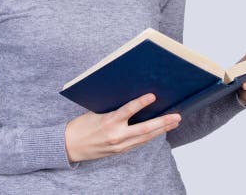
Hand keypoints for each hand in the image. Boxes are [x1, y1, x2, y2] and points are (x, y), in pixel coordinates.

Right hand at [64, 93, 180, 163]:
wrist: (68, 146)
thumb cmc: (80, 126)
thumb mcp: (96, 112)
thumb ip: (113, 108)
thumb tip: (131, 99)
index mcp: (108, 122)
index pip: (128, 110)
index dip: (141, 103)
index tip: (153, 95)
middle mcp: (116, 136)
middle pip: (145, 129)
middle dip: (163, 122)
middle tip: (177, 116)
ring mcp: (119, 145)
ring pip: (145, 137)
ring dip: (161, 129)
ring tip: (174, 122)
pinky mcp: (119, 151)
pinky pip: (138, 142)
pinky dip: (150, 136)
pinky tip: (160, 131)